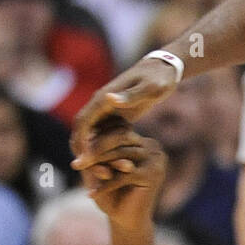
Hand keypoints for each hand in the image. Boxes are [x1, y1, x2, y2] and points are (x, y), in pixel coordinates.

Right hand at [72, 57, 181, 177]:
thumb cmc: (159, 78)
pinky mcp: (115, 116)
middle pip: (81, 130)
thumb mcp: (149, 88)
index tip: (84, 161)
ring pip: (91, 134)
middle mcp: (101, 104)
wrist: (163, 71)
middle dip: (81, 151)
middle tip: (87, 172)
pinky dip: (104, 150)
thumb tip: (109, 98)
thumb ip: (131, 95)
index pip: (83, 122)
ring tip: (100, 174)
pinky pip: (104, 135)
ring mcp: (107, 110)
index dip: (81, 142)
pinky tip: (111, 165)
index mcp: (104, 98)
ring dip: (92, 153)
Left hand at [76, 126, 167, 232]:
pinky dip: (106, 185)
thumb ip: (93, 151)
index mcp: (142, 141)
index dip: (96, 135)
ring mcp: (156, 160)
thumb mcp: (100, 168)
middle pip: (120, 138)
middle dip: (95, 148)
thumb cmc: (111, 194)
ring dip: (99, 162)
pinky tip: (91, 194)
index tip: (75, 143)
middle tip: (76, 159)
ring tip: (80, 168)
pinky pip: (124, 176)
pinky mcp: (153, 175)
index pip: (118, 129)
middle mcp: (153, 147)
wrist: (127, 221)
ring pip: (121, 154)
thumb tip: (80, 135)